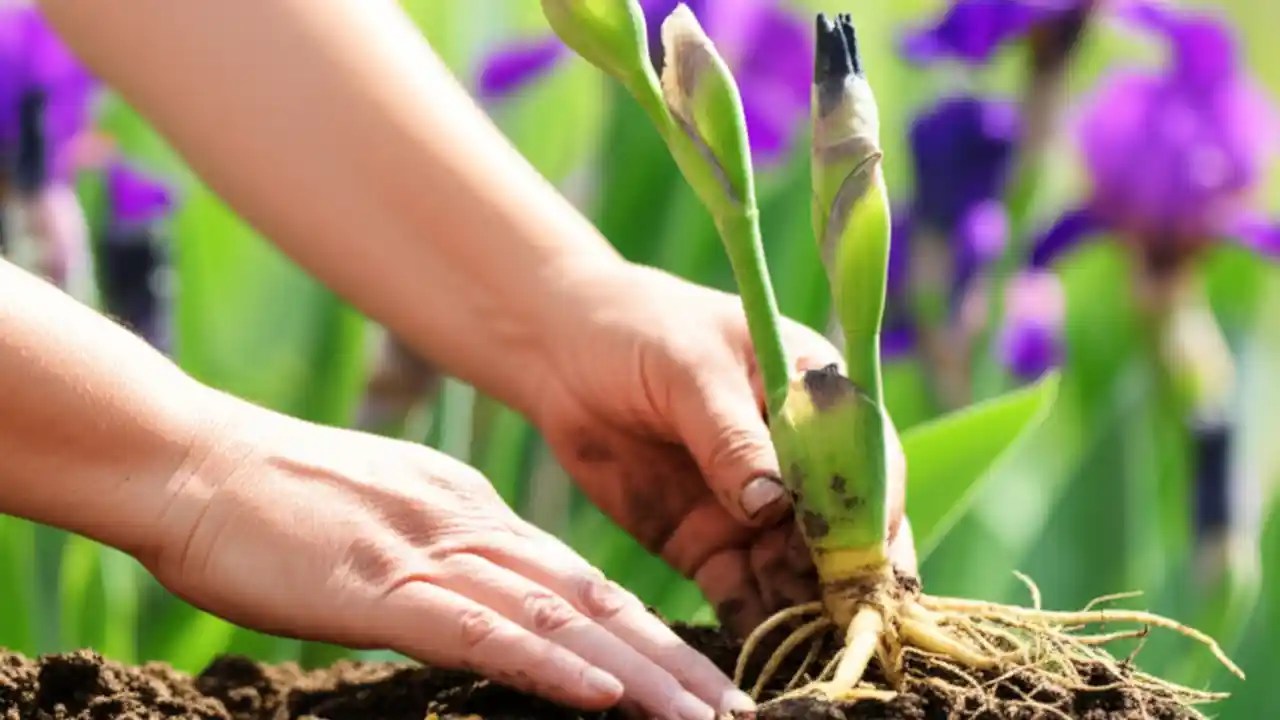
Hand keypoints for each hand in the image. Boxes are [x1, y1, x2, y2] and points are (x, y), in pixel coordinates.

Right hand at [137, 392, 754, 719]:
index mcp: (474, 515)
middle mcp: (473, 528)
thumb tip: (488, 600)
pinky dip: (551, 664)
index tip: (704, 680)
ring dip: (641, 674)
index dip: (650, 636)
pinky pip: (482, 631)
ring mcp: (432, 555)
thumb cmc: (276, 503)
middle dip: (675, 662)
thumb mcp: (385, 523)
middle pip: (595, 601)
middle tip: (742, 709)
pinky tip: (604, 694)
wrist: (194, 463)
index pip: (582, 584)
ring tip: (706, 717)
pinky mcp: (382, 588)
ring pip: (560, 618)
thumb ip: (445, 559)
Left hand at [527, 263, 914, 635]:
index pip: (867, 462)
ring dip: (807, 614)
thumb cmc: (639, 330)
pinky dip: (754, 626)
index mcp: (817, 400)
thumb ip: (732, 436)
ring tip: (806, 655)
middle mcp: (798, 465)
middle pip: (843, 533)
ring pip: (798, 574)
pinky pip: (742, 595)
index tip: (864, 557)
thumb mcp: (690, 369)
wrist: (561, 353)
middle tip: (847, 629)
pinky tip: (759, 656)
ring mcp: (754, 512)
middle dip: (847, 581)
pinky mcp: (707, 546)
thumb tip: (774, 505)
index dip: (873, 513)